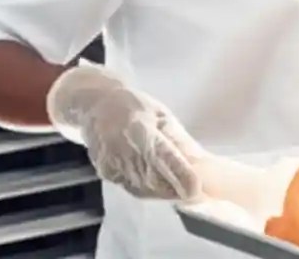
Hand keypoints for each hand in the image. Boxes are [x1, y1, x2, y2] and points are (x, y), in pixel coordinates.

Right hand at [47, 63, 204, 200]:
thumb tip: (202, 164)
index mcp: (140, 129)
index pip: (163, 157)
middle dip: (178, 189)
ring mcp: (111, 163)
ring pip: (145, 189)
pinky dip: (149, 190)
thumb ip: (180, 141)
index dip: (180, 175)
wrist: (96, 105)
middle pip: (155, 180)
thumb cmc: (133, 105)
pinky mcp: (106, 172)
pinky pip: (133, 188)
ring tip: (180, 188)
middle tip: (196, 192)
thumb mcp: (162, 115)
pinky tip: (157, 182)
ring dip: (165, 192)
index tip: (196, 189)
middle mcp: (123, 149)